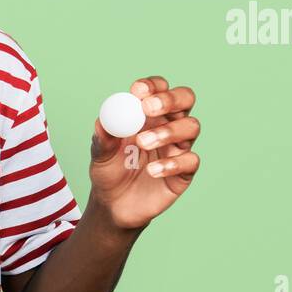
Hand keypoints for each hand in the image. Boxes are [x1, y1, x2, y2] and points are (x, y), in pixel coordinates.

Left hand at [88, 75, 200, 229]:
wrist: (113, 205)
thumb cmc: (109, 171)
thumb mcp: (100, 154)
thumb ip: (102, 138)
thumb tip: (102, 121)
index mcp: (148, 114)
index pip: (159, 89)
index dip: (152, 86)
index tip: (137, 91)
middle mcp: (168, 125)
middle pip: (185, 100)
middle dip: (170, 99)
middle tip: (148, 109)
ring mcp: (179, 147)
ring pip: (191, 127)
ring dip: (168, 131)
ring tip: (142, 143)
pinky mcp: (185, 172)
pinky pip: (191, 161)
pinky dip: (172, 163)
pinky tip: (152, 171)